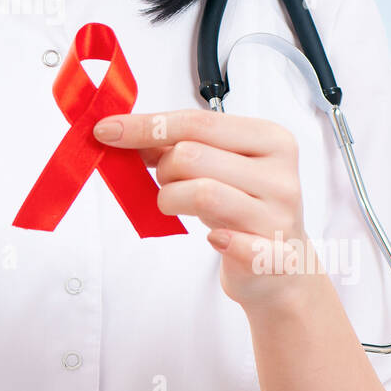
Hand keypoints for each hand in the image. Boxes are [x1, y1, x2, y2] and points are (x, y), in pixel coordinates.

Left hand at [92, 107, 324, 309]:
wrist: (282, 268)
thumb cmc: (243, 208)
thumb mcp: (217, 166)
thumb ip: (179, 145)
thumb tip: (124, 131)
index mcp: (270, 139)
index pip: (197, 122)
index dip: (146, 125)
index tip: (108, 131)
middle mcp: (279, 173)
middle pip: (192, 155)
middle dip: (164, 171)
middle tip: (169, 184)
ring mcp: (278, 214)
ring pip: (201, 192)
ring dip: (171, 200)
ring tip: (179, 205)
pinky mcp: (274, 255)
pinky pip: (232, 241)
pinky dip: (216, 239)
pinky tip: (214, 238)